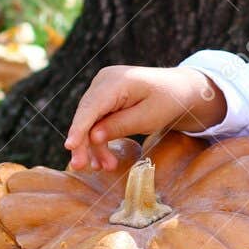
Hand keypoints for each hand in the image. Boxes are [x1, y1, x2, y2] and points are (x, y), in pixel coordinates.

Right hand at [63, 65, 215, 170]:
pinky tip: (103, 159)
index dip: (79, 128)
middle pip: (86, 115)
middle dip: (84, 143)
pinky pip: (96, 120)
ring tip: (106, 167)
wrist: (178, 89)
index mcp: (117, 81)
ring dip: (95, 145)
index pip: (91, 107)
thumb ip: (120, 126)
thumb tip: (92, 137)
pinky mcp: (104, 97)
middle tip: (81, 167)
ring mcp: (102, 88)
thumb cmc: (168, 101)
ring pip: (90, 121)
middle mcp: (104, 81)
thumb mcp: (149, 118)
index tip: (70, 147)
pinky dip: (100, 139)